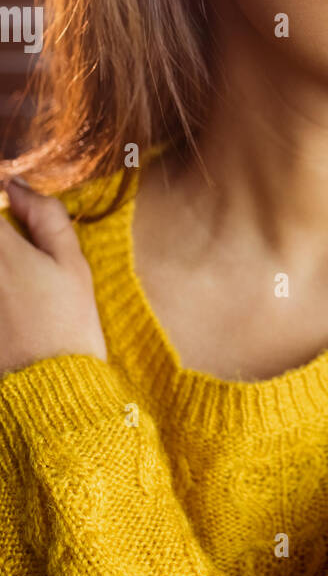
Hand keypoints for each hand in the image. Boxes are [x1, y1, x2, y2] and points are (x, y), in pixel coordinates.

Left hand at [0, 177, 107, 376]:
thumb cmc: (67, 326)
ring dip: (2, 266)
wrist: (49, 390)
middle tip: (13, 249)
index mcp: (1, 247)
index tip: (8, 204)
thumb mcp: (73, 266)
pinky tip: (6, 305)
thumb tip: (16, 185)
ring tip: (13, 283)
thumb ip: (45, 217)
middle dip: (1, 237)